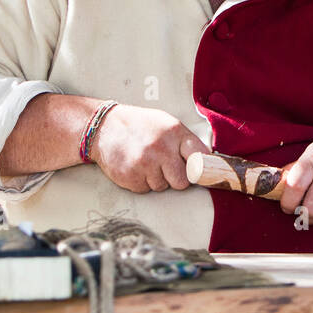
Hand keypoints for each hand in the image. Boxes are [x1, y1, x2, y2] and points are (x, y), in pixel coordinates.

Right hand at [90, 103, 209, 193]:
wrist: (104, 127)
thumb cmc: (139, 125)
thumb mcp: (166, 123)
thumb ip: (186, 142)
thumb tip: (208, 161)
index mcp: (175, 132)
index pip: (200, 158)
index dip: (202, 170)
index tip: (202, 174)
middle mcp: (161, 148)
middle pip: (182, 181)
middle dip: (176, 177)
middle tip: (165, 166)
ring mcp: (145, 164)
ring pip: (163, 186)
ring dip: (156, 178)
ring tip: (146, 161)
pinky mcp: (130, 177)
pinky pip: (145, 189)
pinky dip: (141, 181)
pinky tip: (135, 166)